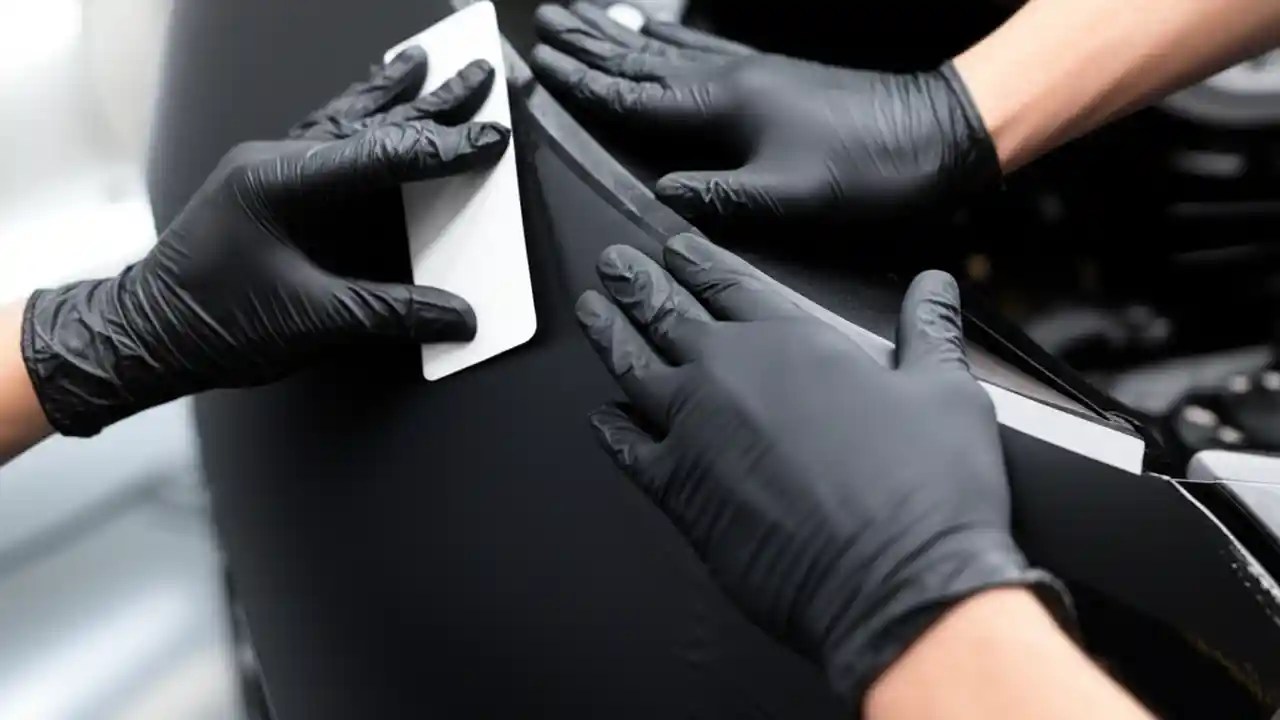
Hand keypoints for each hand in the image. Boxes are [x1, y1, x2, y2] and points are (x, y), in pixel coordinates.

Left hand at [22, 47, 509, 436]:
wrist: (145, 337)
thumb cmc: (210, 326)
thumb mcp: (311, 321)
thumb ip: (390, 313)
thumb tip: (456, 315)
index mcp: (281, 183)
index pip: (381, 155)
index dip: (444, 148)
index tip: (489, 138)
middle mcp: (273, 164)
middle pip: (367, 123)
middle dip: (429, 103)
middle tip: (476, 77)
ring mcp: (266, 171)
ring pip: (341, 120)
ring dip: (388, 96)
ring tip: (421, 66)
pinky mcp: (264, 188)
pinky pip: (320, 138)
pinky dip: (353, 118)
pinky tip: (366, 104)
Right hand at [532, 3, 998, 224]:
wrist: (941, 131)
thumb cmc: (873, 168)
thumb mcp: (793, 196)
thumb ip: (722, 198)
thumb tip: (664, 197)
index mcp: (727, 106)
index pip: (635, 93)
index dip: (584, 81)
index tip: (542, 63)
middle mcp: (733, 79)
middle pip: (643, 57)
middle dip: (590, 45)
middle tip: (547, 24)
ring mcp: (754, 73)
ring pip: (669, 48)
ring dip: (622, 36)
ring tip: (587, 19)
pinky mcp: (775, 78)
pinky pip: (704, 52)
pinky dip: (670, 40)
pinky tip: (661, 36)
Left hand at [574, 234, 1067, 705]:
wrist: (896, 583)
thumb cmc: (926, 493)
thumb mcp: (945, 391)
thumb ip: (927, 331)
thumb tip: (934, 287)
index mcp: (793, 340)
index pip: (729, 282)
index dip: (695, 258)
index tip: (673, 245)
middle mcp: (731, 376)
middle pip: (667, 313)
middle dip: (636, 283)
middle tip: (612, 263)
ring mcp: (695, 431)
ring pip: (634, 367)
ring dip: (609, 335)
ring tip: (592, 311)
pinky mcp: (678, 490)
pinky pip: (626, 448)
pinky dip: (610, 426)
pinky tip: (602, 415)